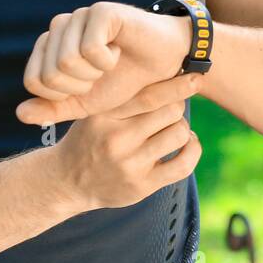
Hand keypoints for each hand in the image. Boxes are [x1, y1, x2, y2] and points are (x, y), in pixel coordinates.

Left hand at [16, 1, 193, 125]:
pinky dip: (107, 61)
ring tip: (109, 62)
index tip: (86, 87)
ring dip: (94, 74)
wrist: (163, 65)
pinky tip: (118, 50)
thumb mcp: (84, 103)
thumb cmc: (124, 80)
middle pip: (49, 74)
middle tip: (101, 74)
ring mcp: (78, 16)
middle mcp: (59, 27)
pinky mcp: (100, 11)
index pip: (33, 81)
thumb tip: (19, 114)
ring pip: (66, 61)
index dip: (62, 95)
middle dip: (80, 86)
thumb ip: (53, 109)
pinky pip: (89, 49)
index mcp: (49, 46)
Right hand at [44, 71, 203, 211]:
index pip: (149, 96)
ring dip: (183, 128)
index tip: (195, 76)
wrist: (66, 181)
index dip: (177, 85)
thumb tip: (169, 79)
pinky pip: (183, 164)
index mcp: (105, 115)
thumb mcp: (95, 113)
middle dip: (178, 106)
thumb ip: (123, 99)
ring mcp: (130, 164)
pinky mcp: (142, 185)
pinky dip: (193, 149)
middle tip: (172, 107)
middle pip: (170, 111)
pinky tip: (187, 144)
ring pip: (179, 134)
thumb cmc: (88, 139)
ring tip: (174, 128)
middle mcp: (117, 138)